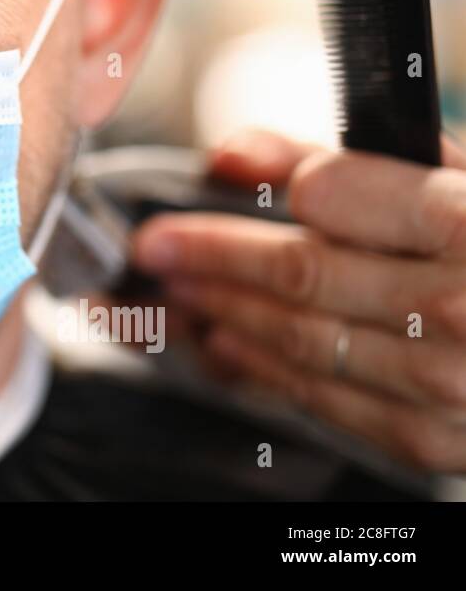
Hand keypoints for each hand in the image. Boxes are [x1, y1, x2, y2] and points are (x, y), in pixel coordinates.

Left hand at [132, 127, 465, 472]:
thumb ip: (354, 159)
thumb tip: (235, 151)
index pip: (334, 193)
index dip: (271, 181)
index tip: (213, 173)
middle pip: (301, 272)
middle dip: (210, 255)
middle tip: (154, 244)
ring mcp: (451, 384)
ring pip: (301, 340)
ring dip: (222, 312)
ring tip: (177, 287)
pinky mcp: (433, 439)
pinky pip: (324, 399)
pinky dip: (262, 368)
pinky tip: (225, 342)